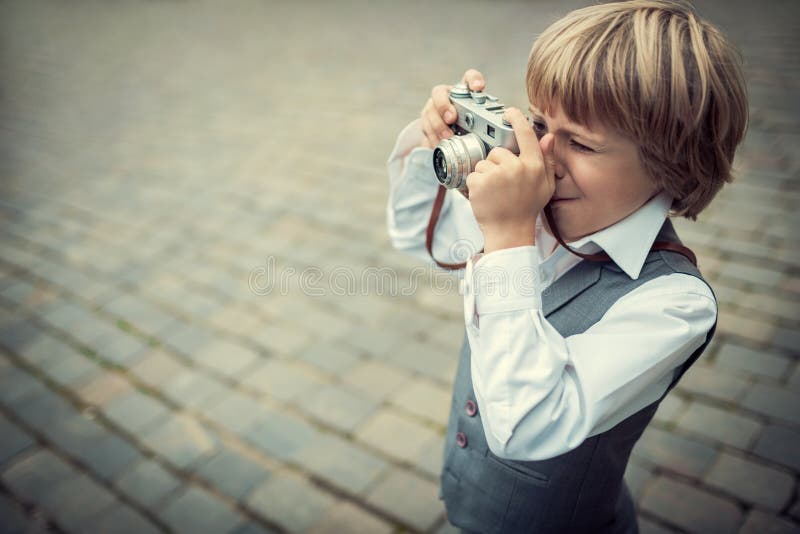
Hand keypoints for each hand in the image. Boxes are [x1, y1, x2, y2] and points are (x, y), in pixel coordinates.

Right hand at [420, 69, 484, 148]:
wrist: (452, 136)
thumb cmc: (471, 127)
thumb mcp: (482, 122)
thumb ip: (489, 119)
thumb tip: (505, 121)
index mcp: (464, 91)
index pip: (470, 77)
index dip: (474, 79)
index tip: (479, 87)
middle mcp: (447, 96)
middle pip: (439, 93)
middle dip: (444, 105)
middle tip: (452, 118)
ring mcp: (433, 108)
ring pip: (429, 111)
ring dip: (438, 124)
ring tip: (447, 136)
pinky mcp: (426, 122)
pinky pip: (425, 127)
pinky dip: (432, 136)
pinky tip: (438, 143)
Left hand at [466, 108, 555, 252]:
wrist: (509, 232)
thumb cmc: (527, 209)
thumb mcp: (545, 185)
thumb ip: (547, 160)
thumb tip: (548, 137)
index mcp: (534, 166)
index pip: (526, 135)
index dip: (517, 119)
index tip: (510, 113)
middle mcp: (516, 167)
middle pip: (498, 152)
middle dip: (496, 164)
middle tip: (502, 185)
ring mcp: (497, 174)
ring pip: (483, 164)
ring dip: (485, 176)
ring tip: (494, 193)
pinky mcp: (480, 182)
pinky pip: (473, 175)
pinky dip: (475, 186)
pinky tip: (485, 197)